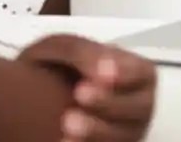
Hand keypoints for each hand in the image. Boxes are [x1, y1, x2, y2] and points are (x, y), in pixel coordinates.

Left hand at [18, 34, 156, 141]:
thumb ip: (84, 53)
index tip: (100, 74)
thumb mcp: (65, 48)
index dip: (124, 74)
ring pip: (123, 137)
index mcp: (137, 72)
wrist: (39, 96)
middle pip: (138, 108)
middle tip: (80, 94)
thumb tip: (102, 69)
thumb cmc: (62, 66)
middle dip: (109, 103)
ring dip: (97, 131)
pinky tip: (63, 141)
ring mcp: (128, 132)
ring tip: (67, 124)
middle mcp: (140, 105)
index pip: (141, 72)